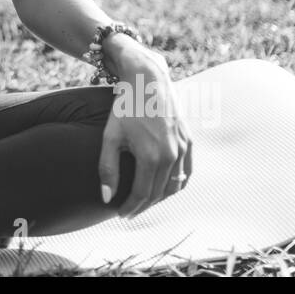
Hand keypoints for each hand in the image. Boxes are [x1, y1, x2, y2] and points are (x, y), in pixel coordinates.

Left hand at [97, 41, 192, 219]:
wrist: (148, 79)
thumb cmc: (125, 107)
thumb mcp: (111, 136)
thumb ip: (108, 169)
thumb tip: (106, 198)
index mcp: (152, 156)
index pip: (142, 194)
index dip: (130, 207)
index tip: (119, 213)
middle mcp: (172, 155)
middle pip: (158, 193)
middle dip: (142, 206)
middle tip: (128, 211)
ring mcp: (183, 148)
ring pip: (174, 186)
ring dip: (159, 198)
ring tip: (143, 202)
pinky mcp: (189, 141)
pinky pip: (186, 172)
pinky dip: (176, 185)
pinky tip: (164, 188)